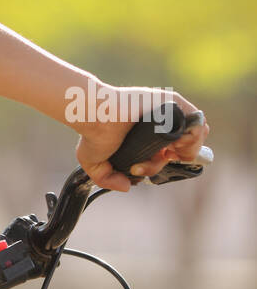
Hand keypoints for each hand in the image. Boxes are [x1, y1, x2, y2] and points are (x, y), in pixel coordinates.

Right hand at [75, 86, 209, 193]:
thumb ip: (108, 179)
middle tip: (156, 159)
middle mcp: (159, 122)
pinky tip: (174, 144)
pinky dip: (193, 137)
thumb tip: (127, 186)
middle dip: (175, 160)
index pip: (172, 150)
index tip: (153, 162)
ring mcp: (167, 111)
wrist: (94, 116)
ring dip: (185, 150)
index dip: (167, 161)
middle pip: (185, 145)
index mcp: (147, 134)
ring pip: (195, 135)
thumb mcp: (95, 164)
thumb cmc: (92, 135)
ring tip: (165, 153)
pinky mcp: (171, 102)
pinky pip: (196, 122)